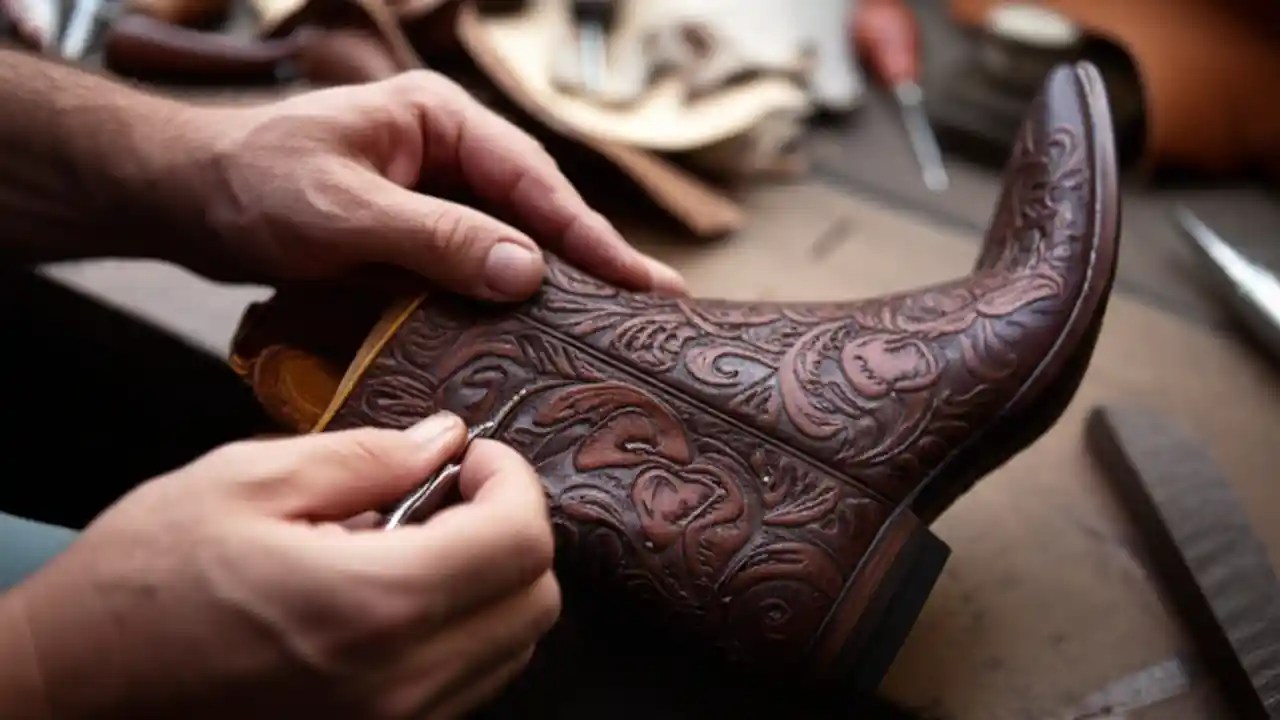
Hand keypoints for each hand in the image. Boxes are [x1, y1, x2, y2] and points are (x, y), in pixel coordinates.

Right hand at [0, 414, 559, 719]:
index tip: (472, 457)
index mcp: (373, 606)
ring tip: (409, 545)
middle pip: (534, 601)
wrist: (69, 696)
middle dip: (508, 530)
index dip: (511, 481)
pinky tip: (389, 598)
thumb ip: (367, 456)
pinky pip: (464, 686)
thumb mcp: (245, 483)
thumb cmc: (139, 587)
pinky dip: (456, 631)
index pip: (520, 541)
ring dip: (485, 583)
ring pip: (508, 648)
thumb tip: (445, 440)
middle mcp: (400, 684)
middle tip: (447, 493)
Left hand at [142, 70, 685, 299]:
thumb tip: (525, 270)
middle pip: (537, 208)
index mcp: (437, 119)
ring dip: (561, 280)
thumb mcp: (344, 212)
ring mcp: (433, 192)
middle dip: (594, 257)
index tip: (638, 280)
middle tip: (660, 304)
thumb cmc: (252, 187)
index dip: (587, 235)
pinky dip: (511, 295)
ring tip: (621, 322)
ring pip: (512, 239)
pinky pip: (477, 263)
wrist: (185, 199)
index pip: (530, 180)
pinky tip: (543, 328)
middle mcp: (446, 151)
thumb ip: (435, 238)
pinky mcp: (416, 232)